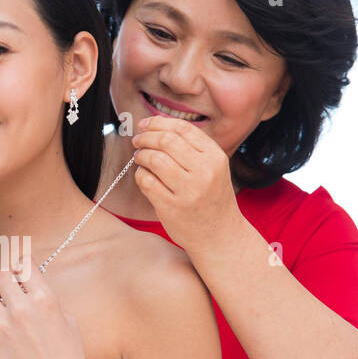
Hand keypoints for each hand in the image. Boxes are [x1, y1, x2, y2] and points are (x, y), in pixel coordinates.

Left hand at [0, 265, 90, 358]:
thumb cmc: (67, 356)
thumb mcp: (68, 320)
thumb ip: (48, 298)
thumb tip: (31, 284)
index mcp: (45, 299)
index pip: (25, 265)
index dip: (22, 266)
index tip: (21, 272)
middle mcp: (22, 308)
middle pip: (2, 274)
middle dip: (5, 279)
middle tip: (8, 289)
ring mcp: (2, 325)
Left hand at [130, 116, 241, 255]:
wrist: (220, 235)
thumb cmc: (212, 199)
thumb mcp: (213, 169)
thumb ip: (192, 149)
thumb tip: (156, 127)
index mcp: (215, 157)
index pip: (183, 129)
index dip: (158, 123)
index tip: (145, 125)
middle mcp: (204, 172)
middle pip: (166, 141)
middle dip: (146, 137)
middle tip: (137, 141)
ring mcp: (188, 190)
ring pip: (154, 159)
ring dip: (141, 155)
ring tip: (139, 158)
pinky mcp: (171, 207)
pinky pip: (147, 181)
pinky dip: (140, 175)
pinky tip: (144, 176)